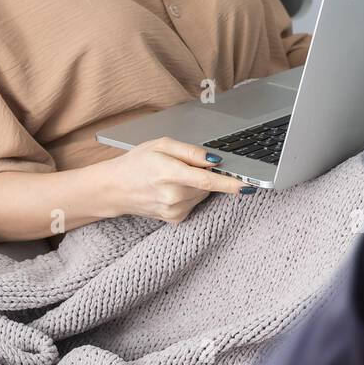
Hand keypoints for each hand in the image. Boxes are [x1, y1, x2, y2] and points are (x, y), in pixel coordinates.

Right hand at [98, 136, 255, 224]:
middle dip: (205, 175)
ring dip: (197, 186)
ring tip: (174, 178)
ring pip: (202, 195)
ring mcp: (174, 210)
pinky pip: (194, 204)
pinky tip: (172, 190)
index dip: (231, 184)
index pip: (207, 181)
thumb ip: (190, 152)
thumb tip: (215, 160)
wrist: (114, 188)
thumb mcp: (161, 145)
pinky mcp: (175, 219)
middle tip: (183, 167)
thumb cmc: (137, 163)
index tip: (249, 186)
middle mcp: (172, 196)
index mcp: (169, 173)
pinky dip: (190, 196)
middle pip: (207, 186)